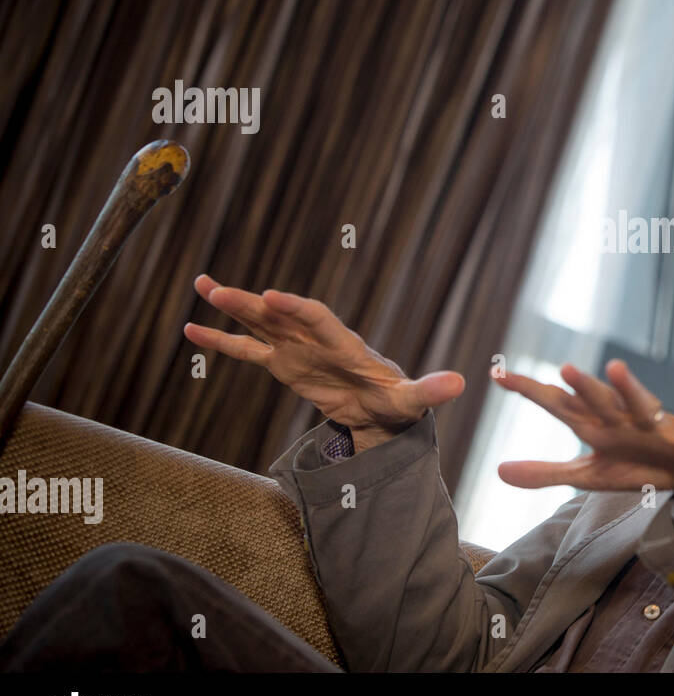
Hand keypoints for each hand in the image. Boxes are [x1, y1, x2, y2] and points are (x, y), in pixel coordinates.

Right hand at [183, 273, 464, 451]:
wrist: (386, 409)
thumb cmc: (399, 402)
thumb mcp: (414, 400)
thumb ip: (430, 390)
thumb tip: (461, 383)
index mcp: (345, 346)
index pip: (318, 320)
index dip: (296, 308)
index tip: (272, 296)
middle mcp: (317, 340)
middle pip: (281, 316)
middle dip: (251, 303)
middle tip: (216, 288)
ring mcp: (298, 349)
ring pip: (261, 324)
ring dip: (232, 307)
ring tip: (200, 286)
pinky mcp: (285, 365)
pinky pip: (248, 351)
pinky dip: (222, 340)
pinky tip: (191, 329)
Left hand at [493, 359, 673, 504]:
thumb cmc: (639, 463)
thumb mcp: (588, 474)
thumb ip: (546, 471)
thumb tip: (499, 471)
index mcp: (598, 425)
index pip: (558, 404)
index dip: (530, 390)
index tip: (497, 374)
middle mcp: (625, 418)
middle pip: (599, 400)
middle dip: (583, 386)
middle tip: (563, 369)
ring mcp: (659, 429)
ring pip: (643, 406)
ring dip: (630, 388)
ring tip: (616, 368)